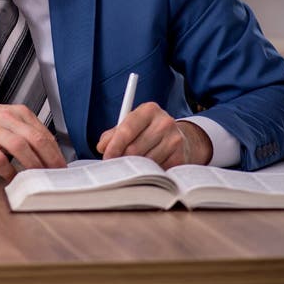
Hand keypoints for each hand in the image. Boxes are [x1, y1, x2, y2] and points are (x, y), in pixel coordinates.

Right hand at [0, 104, 66, 180]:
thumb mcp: (11, 123)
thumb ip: (28, 133)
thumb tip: (50, 156)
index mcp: (19, 112)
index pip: (44, 133)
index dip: (55, 153)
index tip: (61, 167)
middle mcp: (8, 116)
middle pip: (36, 138)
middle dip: (49, 160)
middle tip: (54, 174)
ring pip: (19, 146)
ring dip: (32, 164)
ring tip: (38, 177)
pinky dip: (9, 170)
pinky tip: (13, 177)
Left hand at [95, 102, 212, 168]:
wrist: (182, 138)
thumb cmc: (150, 131)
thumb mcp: (132, 125)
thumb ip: (114, 134)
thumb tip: (102, 147)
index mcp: (149, 110)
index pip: (127, 129)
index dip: (114, 146)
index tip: (106, 156)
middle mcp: (164, 122)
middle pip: (134, 149)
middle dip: (122, 159)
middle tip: (117, 164)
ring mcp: (174, 139)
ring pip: (145, 162)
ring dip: (136, 168)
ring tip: (134, 165)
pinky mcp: (180, 157)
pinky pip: (157, 170)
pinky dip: (149, 173)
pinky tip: (149, 168)